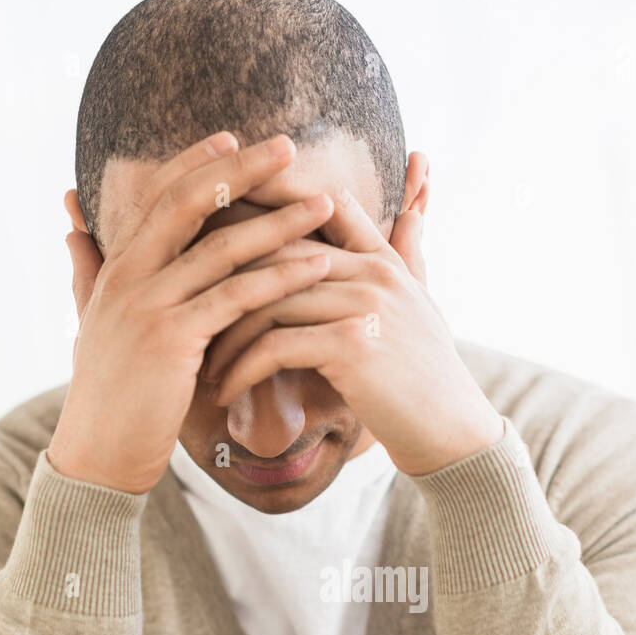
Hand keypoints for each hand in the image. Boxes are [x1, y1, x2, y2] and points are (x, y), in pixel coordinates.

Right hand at [48, 132, 333, 492]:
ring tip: (323, 202)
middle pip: (189, 204)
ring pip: (221, 248)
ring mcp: (150, 307)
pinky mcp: (174, 341)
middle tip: (288, 147)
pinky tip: (317, 266)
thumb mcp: (90, 321)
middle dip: (242, 171)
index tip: (235, 137)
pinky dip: (280, 278)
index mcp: (116, 269)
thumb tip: (72, 223)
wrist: (98, 454)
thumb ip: (86, 269)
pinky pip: (236, 299)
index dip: (197, 162)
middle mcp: (129, 278)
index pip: (158, 197)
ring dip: (278, 222)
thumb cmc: (107, 395)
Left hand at [203, 187, 502, 475]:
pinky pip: (275, 346)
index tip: (215, 216)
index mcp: (380, 259)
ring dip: (225, 334)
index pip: (318, 209)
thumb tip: (413, 207)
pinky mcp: (351, 346)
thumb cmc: (429, 377)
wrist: (452, 434)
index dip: (268, 200)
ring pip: (268, 299)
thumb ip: (408, 252)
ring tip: (200, 362)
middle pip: (277, 251)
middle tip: (182, 302)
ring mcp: (363, 305)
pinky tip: (224, 392)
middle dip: (223, 275)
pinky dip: (242, 369)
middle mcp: (372, 272)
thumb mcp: (422, 303)